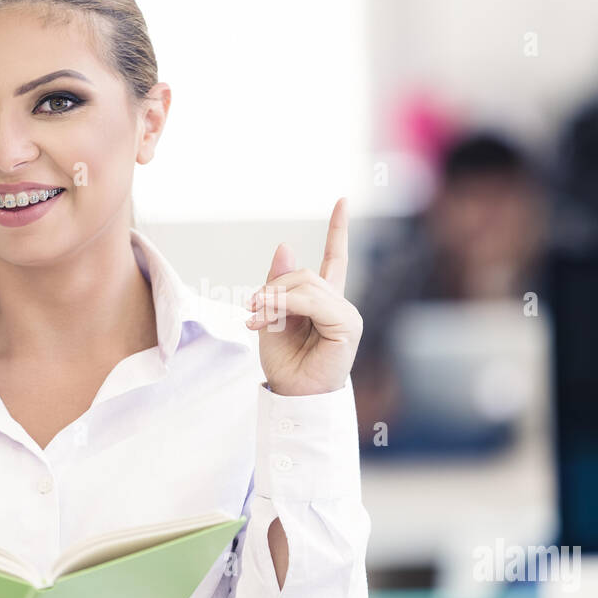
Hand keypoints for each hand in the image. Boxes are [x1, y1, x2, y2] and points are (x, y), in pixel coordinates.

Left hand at [244, 197, 363, 396]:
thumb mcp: (272, 317)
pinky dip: (284, 306)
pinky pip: (313, 301)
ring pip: (306, 285)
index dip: (338, 229)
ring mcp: (346, 315)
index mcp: (325, 301)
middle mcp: (339, 305)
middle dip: (273, 288)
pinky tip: (265, 322)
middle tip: (249, 309)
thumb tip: (285, 245)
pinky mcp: (347, 326)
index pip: (336, 258)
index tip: (343, 200)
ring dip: (274, 299)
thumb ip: (278, 284)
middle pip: (305, 274)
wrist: (293, 397)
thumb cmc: (285, 364)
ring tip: (255, 320)